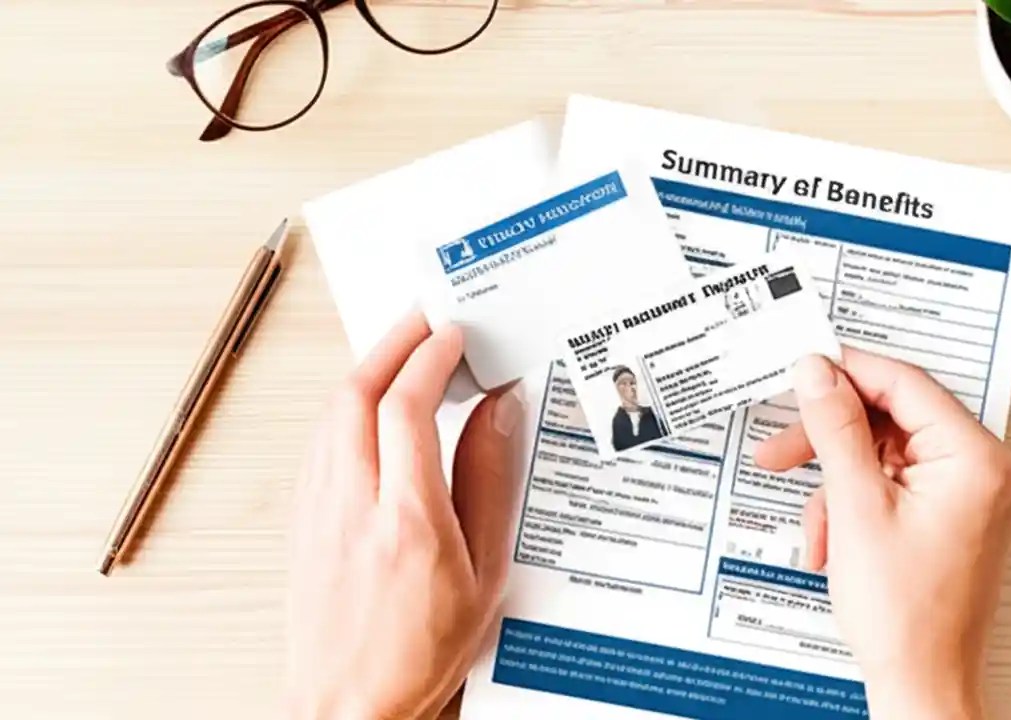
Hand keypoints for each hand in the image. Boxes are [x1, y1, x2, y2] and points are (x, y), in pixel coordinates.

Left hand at [286, 312, 523, 719]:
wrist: (349, 705)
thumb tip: (497, 413)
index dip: (430, 359)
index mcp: (407, 521)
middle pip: (357, 394)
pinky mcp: (302, 522)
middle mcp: (352, 507)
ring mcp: (318, 512)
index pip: (406, 408)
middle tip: (425, 319)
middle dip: (393, 343)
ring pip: (331, 413)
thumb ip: (490, 485)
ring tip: (403, 352)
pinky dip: (347, 406)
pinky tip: (370, 406)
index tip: (454, 337)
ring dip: (367, 370)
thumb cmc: (421, 653)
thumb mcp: (485, 574)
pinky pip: (319, 441)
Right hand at [756, 349, 1010, 719]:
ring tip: (815, 523)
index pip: (904, 383)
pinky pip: (890, 487)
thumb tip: (818, 372)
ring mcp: (965, 496)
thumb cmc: (906, 616)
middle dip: (830, 441)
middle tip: (783, 446)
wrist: (921, 685)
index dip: (845, 373)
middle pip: (890, 420)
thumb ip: (835, 429)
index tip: (802, 369)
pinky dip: (853, 507)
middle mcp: (980, 471)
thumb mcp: (856, 507)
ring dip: (836, 484)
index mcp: (974, 459)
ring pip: (883, 456)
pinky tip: (832, 541)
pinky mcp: (946, 518)